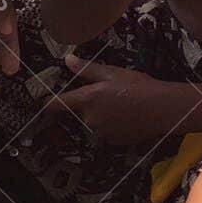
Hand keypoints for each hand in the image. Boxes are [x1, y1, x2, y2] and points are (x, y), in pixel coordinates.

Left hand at [55, 56, 184, 144]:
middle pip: (81, 112)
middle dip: (90, 105)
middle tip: (110, 94)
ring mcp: (101, 133)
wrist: (161, 108)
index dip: (49, 103)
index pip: (61, 103)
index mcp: (88, 99)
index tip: (40, 104)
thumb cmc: (137, 86)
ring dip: (101, 115)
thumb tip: (67, 60)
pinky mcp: (113, 142)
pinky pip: (106, 132)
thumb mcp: (112, 72)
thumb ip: (88, 69)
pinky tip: (127, 117)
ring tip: (122, 105)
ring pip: (94, 122)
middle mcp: (90, 119)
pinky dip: (112, 125)